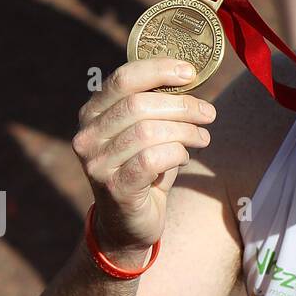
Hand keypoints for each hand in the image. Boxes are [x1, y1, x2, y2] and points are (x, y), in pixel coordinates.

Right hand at [71, 57, 216, 255]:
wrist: (128, 225)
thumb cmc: (143, 171)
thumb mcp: (146, 133)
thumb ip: (158, 107)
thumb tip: (189, 77)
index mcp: (92, 114)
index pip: (123, 79)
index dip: (158, 70)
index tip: (190, 72)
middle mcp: (87, 136)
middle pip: (138, 105)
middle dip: (181, 106)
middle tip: (208, 113)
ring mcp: (97, 164)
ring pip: (148, 132)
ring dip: (184, 132)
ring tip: (202, 137)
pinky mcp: (115, 188)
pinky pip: (152, 160)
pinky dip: (176, 154)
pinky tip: (184, 158)